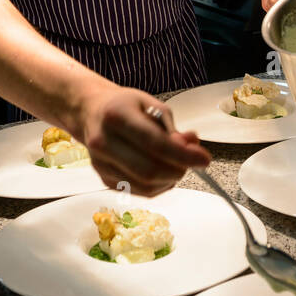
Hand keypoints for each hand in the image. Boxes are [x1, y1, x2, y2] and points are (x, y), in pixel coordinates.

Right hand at [74, 86, 210, 196]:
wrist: (90, 112)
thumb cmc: (124, 105)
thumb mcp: (151, 105)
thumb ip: (171, 128)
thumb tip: (191, 147)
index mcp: (116, 115)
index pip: (155, 143)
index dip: (183, 155)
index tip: (205, 159)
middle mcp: (103, 141)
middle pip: (149, 170)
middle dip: (179, 170)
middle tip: (192, 162)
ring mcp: (101, 163)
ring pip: (145, 185)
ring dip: (170, 180)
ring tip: (177, 165)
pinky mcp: (104, 177)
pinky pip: (138, 191)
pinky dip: (158, 186)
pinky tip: (163, 172)